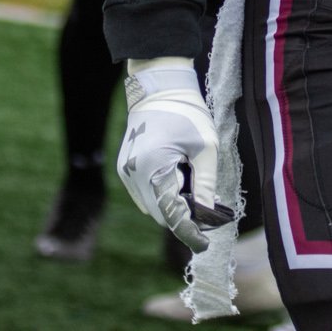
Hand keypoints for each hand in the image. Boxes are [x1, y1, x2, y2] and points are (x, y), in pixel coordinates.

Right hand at [117, 59, 226, 251]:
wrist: (158, 87)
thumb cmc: (186, 112)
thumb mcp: (205, 147)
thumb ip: (206, 184)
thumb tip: (208, 214)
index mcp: (155, 168)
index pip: (172, 214)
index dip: (190, 232)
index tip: (204, 244)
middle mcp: (134, 174)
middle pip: (160, 214)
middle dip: (183, 215)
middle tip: (206, 206)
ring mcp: (125, 172)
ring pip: (150, 206)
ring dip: (171, 204)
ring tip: (190, 180)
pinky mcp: (124, 168)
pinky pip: (143, 193)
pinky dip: (160, 193)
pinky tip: (176, 174)